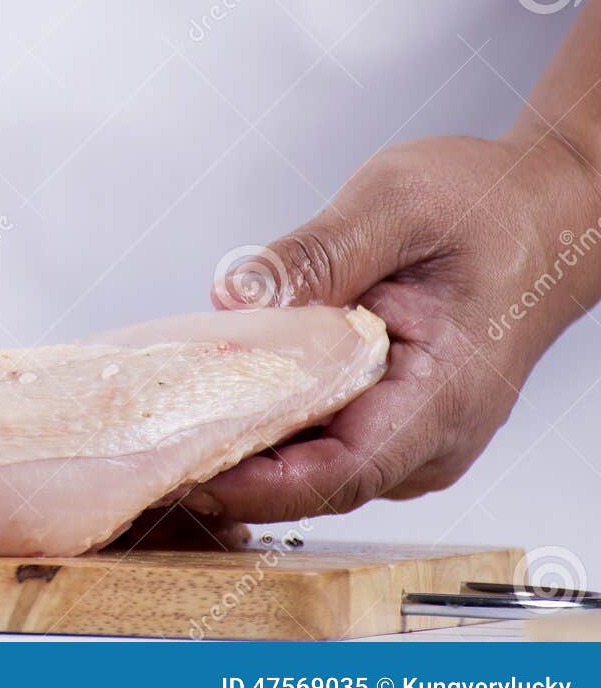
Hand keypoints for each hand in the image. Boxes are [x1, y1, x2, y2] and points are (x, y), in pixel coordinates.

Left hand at [185, 134, 600, 521]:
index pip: (341, 473)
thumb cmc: (491, 206)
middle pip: (313, 482)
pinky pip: (315, 436)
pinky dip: (261, 420)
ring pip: (308, 465)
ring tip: (159, 419)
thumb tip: (236, 292)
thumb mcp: (396, 204)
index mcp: (444, 394)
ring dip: (238, 446)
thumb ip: (316, 253)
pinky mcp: (386, 416)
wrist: (546, 209)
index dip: (256, 483)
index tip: (183, 468)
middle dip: (228, 467)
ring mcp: (409, 434)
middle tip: (141, 443)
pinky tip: (207, 393)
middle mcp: (430, 435)